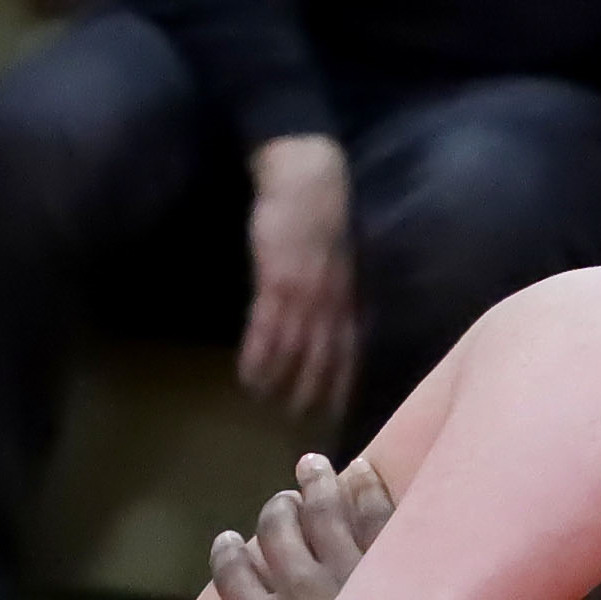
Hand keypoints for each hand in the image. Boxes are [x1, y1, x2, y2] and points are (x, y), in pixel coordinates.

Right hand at [205, 453, 394, 599]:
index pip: (233, 574)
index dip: (229, 554)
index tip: (230, 542)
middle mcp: (299, 589)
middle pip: (276, 533)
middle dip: (274, 512)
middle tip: (279, 502)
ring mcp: (348, 571)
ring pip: (323, 512)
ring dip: (314, 485)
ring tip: (311, 467)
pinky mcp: (395, 564)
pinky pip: (376, 513)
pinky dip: (364, 488)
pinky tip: (361, 473)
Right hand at [239, 134, 359, 424]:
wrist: (308, 178)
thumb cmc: (322, 216)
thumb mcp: (341, 261)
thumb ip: (341, 293)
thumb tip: (339, 321)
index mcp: (348, 300)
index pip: (350, 353)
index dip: (342, 384)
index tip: (336, 412)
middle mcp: (332, 306)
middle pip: (325, 362)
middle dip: (312, 393)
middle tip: (298, 420)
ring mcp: (305, 296)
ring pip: (295, 353)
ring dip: (280, 383)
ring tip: (266, 404)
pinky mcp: (277, 283)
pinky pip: (268, 331)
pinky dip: (260, 358)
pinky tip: (250, 377)